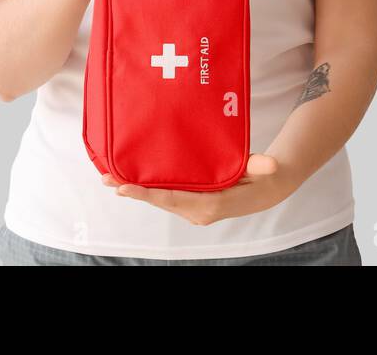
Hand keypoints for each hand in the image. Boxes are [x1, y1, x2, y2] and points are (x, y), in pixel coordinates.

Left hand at [101, 154, 292, 225]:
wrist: (267, 189)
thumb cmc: (263, 176)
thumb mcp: (262, 169)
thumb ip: (261, 165)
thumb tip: (269, 164)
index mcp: (211, 204)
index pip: (172, 199)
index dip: (147, 193)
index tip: (123, 187)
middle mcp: (198, 211)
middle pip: (160, 201)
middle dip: (133, 191)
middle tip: (107, 179)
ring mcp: (194, 210)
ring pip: (161, 200)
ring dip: (137, 191)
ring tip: (111, 179)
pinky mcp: (192, 204)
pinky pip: (167, 198)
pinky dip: (148, 190)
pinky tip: (132, 181)